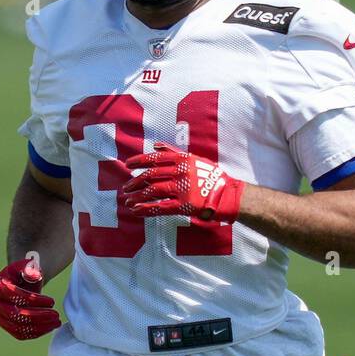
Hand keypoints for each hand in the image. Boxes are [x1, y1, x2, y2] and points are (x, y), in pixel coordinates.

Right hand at [0, 259, 60, 339]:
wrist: (19, 283)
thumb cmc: (24, 273)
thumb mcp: (27, 266)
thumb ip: (30, 268)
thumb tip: (33, 275)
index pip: (14, 296)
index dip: (34, 300)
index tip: (52, 301)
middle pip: (15, 315)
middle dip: (38, 316)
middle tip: (56, 315)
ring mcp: (0, 317)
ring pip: (18, 328)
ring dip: (40, 327)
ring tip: (57, 322)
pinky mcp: (7, 326)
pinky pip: (21, 334)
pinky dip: (36, 333)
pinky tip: (50, 327)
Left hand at [121, 141, 244, 221]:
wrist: (228, 194)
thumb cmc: (212, 176)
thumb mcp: (195, 159)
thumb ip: (174, 152)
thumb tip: (156, 145)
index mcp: (182, 160)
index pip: (155, 158)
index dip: (139, 161)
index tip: (127, 164)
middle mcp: (180, 173)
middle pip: (151, 175)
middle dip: (135, 181)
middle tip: (126, 187)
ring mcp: (182, 189)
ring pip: (153, 191)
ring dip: (138, 196)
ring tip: (128, 200)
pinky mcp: (184, 206)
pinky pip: (161, 207)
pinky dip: (146, 209)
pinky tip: (136, 210)